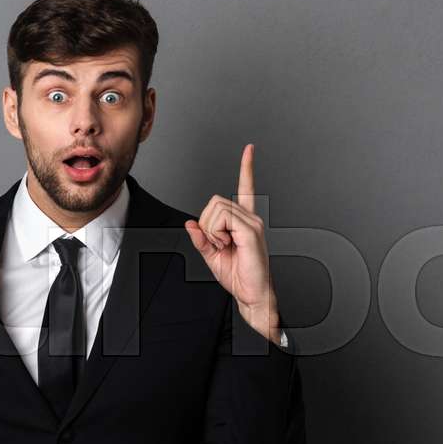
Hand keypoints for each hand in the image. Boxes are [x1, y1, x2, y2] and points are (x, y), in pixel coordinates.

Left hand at [184, 144, 279, 341]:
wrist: (251, 294)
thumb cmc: (237, 276)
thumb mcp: (212, 256)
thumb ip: (201, 239)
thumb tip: (190, 224)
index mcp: (244, 221)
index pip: (246, 188)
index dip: (246, 168)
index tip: (249, 149)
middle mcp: (251, 218)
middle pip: (216, 202)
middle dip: (207, 223)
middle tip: (218, 243)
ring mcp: (253, 223)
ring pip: (218, 210)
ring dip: (212, 230)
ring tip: (225, 247)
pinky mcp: (251, 231)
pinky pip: (224, 220)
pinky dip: (218, 234)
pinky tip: (228, 245)